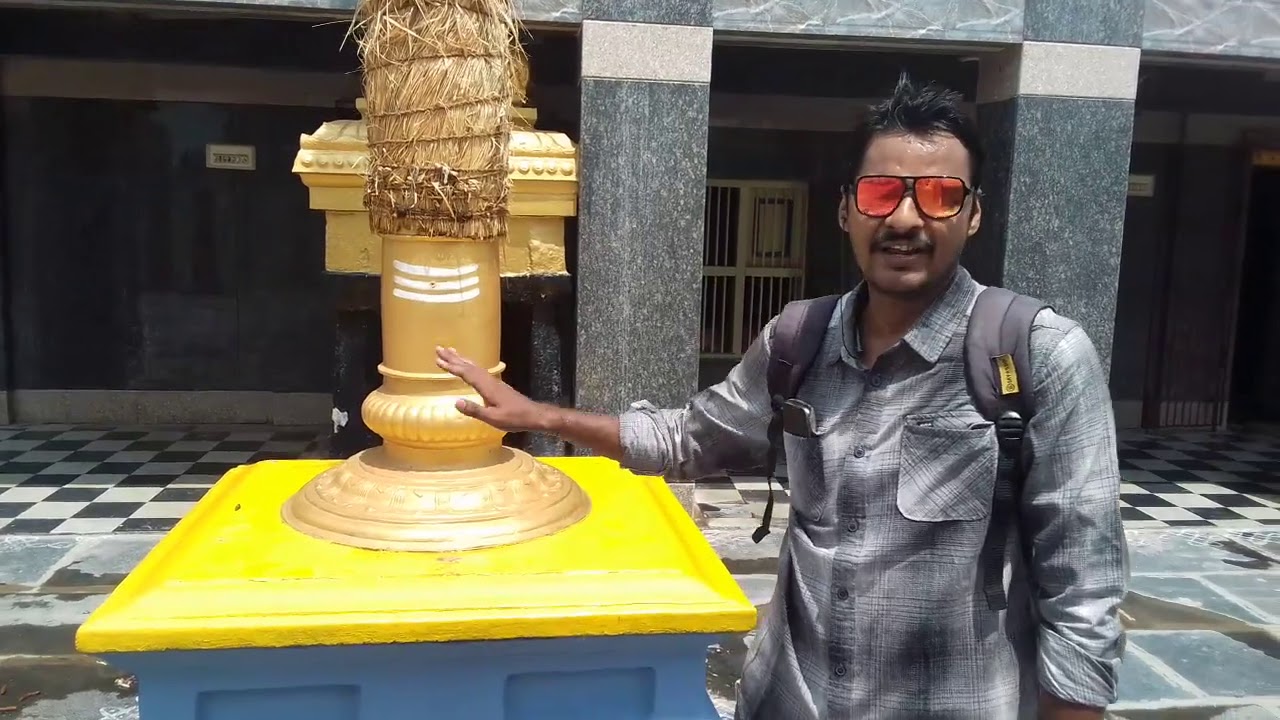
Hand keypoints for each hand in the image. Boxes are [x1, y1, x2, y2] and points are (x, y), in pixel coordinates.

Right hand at [435, 346, 555, 433]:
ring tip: (450, 351)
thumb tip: (456, 402)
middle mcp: (489, 380)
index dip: (452, 366)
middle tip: (439, 348)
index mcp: (487, 387)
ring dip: (461, 359)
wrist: (534, 415)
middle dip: (453, 357)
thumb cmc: (515, 418)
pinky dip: (470, 365)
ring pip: (474, 367)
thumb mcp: (493, 418)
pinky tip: (468, 367)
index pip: (466, 374)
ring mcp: (494, 382)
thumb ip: (475, 410)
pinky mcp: (497, 385)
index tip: (438, 359)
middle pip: (469, 366)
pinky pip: (479, 371)